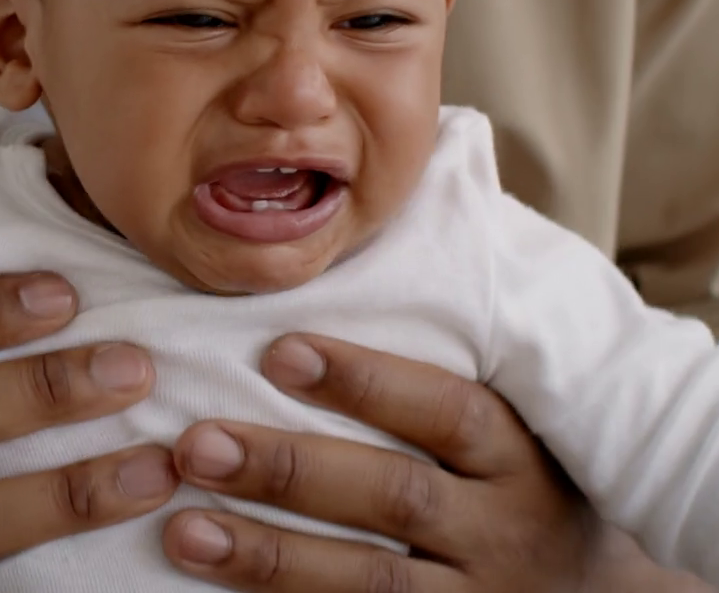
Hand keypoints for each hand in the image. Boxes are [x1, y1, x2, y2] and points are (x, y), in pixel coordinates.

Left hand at [162, 334, 713, 591]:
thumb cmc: (535, 470)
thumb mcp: (526, 405)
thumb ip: (464, 329)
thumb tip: (430, 169)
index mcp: (521, 451)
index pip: (445, 410)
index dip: (365, 380)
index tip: (279, 350)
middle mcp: (503, 527)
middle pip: (394, 496)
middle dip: (290, 470)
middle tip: (197, 442)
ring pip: (368, 582)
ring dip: (268, 555)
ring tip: (183, 526)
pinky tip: (216, 587)